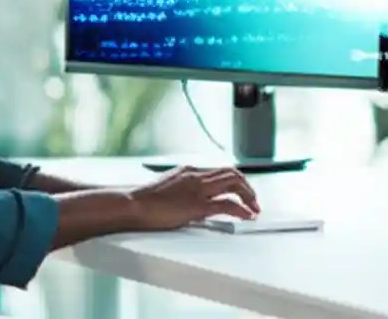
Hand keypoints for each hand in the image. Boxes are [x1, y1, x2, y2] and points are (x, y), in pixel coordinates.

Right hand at [129, 166, 260, 230]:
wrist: (133, 205)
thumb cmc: (144, 202)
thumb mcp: (168, 190)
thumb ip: (185, 193)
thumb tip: (197, 206)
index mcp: (188, 171)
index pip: (219, 171)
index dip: (235, 181)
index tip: (241, 192)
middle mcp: (195, 176)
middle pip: (231, 174)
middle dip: (247, 186)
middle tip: (253, 201)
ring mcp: (197, 189)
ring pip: (233, 183)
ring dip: (248, 195)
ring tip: (254, 208)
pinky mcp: (197, 205)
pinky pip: (227, 205)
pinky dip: (242, 209)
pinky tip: (247, 216)